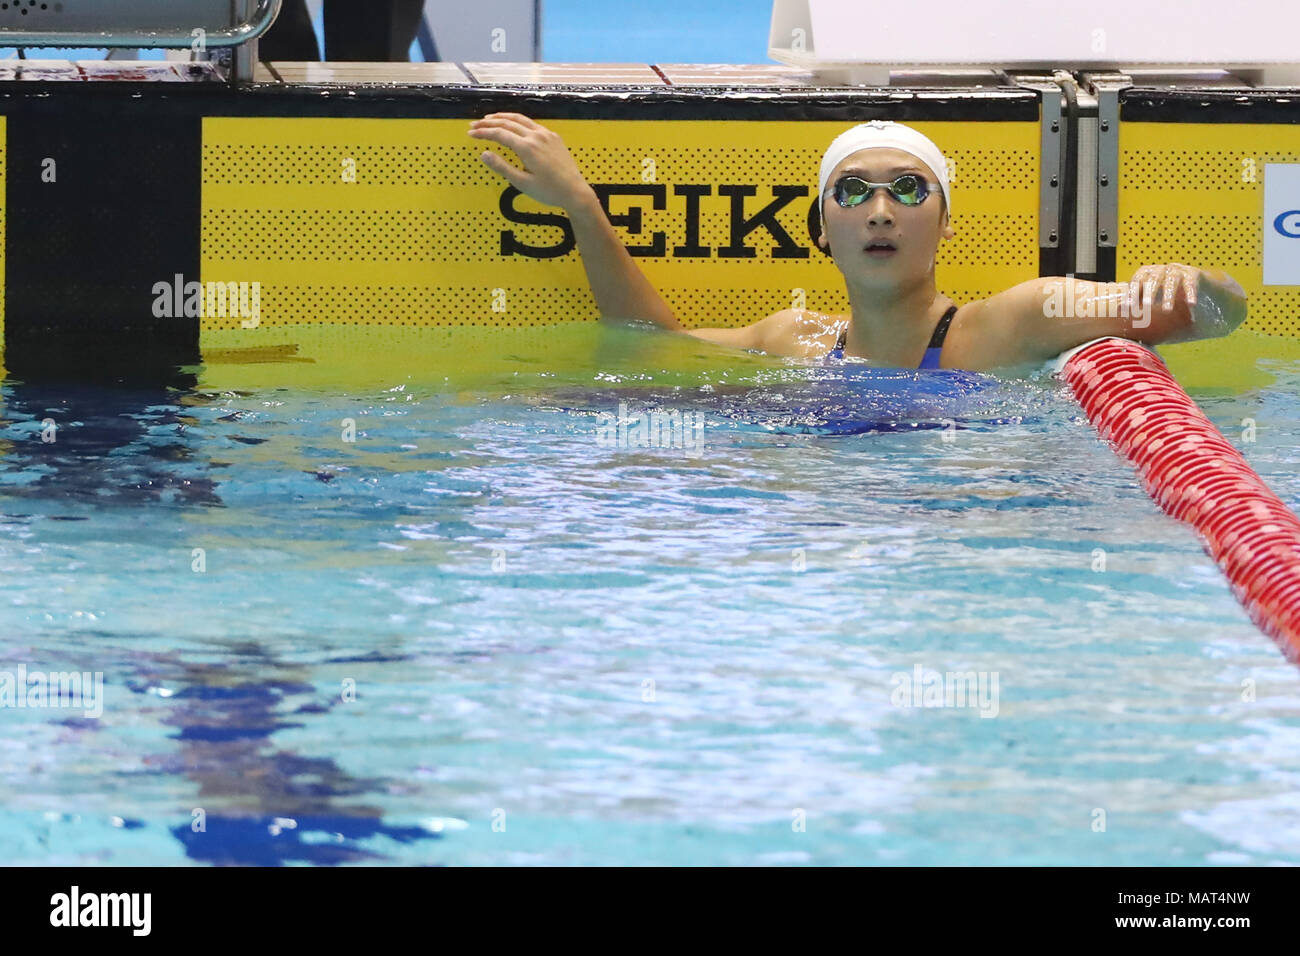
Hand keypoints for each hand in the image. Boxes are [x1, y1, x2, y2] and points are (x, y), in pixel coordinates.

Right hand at [468, 113, 593, 210]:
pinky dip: (518, 121)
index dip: (483, 132)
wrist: (575, 192)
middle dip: (489, 123)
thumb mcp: (522, 183)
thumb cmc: (549, 191)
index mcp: (527, 148)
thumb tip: (484, 155)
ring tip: (490, 119)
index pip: (499, 134)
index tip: (471, 133)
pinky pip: (532, 124)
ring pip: (520, 119)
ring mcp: (546, 135)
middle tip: (475, 125)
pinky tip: (513, 125)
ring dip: (503, 117)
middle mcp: (536, 136)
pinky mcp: (553, 137)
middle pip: (507, 123)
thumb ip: (502, 167)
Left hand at [1127, 262, 1197, 319]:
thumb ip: (1136, 299)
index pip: (1137, 280)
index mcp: (1147, 272)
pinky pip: (1190, 283)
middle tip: (1147, 306)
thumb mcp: (1149, 293)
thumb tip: (1120, 308)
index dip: (1132, 292)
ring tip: (1167, 310)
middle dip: (1149, 292)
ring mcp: (1177, 270)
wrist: (1190, 280)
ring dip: (1169, 296)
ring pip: (1172, 281)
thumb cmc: (1163, 288)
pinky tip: (1191, 304)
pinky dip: (1190, 293)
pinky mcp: (1192, 273)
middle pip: (1154, 279)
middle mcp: (1161, 269)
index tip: (1129, 306)